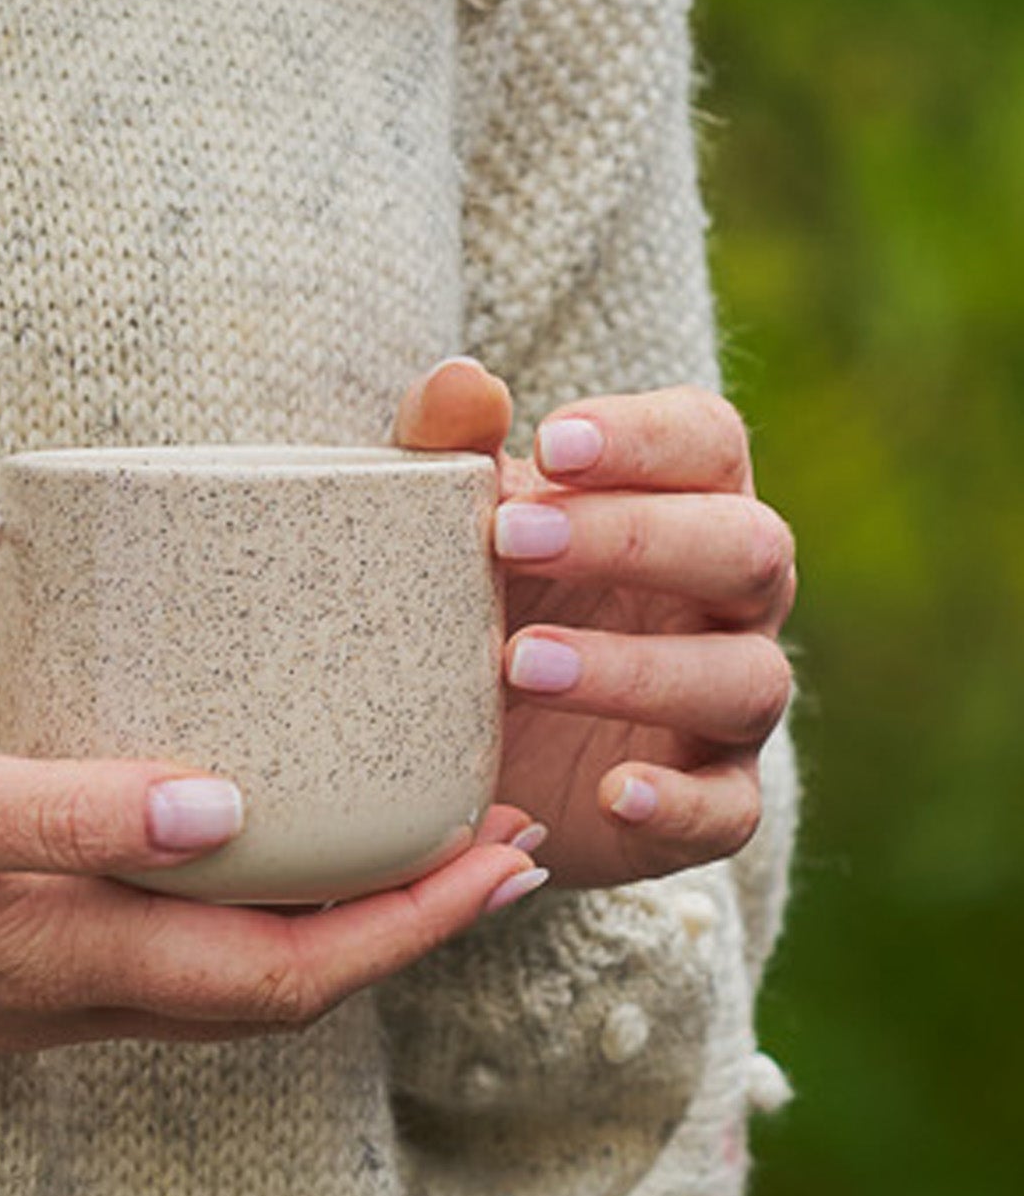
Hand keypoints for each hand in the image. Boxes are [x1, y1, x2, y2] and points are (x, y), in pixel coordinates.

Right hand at [0, 707, 545, 1050]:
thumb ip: (62, 810)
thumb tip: (231, 814)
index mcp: (54, 959)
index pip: (281, 971)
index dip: (411, 925)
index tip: (507, 857)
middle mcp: (60, 999)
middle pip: (277, 992)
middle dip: (405, 931)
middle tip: (499, 848)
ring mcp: (30, 995)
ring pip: (225, 986)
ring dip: (337, 930)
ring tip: (411, 850)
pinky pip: (166, 964)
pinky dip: (249, 921)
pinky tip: (257, 850)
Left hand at [395, 359, 795, 888]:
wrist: (477, 752)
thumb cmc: (483, 595)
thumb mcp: (454, 524)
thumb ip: (452, 453)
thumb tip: (458, 383)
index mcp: (688, 502)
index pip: (709, 442)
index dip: (643, 438)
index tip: (550, 441)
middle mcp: (734, 599)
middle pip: (744, 549)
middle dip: (632, 540)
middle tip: (507, 541)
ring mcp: (732, 705)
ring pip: (742, 679)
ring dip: (636, 669)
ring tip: (519, 664)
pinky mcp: (711, 803)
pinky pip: (727, 812)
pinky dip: (678, 804)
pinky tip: (614, 791)